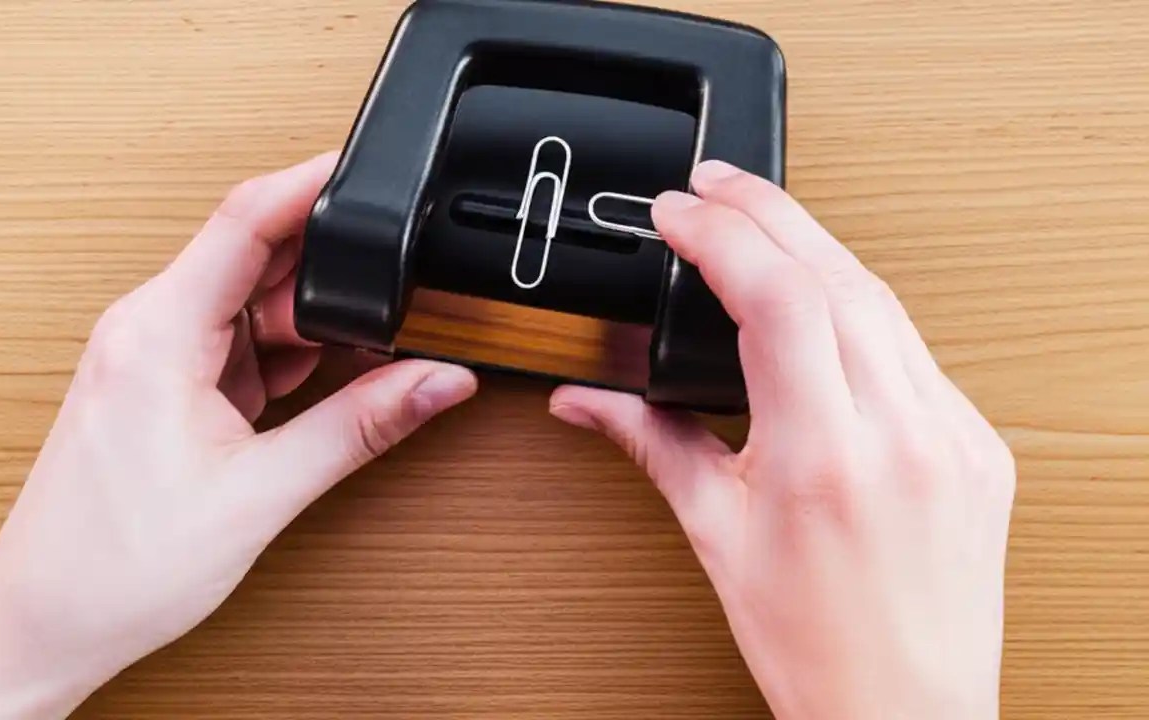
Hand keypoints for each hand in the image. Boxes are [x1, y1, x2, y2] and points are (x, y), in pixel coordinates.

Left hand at [0, 154, 477, 718]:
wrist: (47, 624)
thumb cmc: (116, 567)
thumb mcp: (262, 493)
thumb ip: (360, 427)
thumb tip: (435, 382)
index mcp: (158, 333)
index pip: (245, 219)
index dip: (314, 182)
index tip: (371, 169)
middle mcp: (147, 329)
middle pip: (258, 258)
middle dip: (331, 278)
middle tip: (392, 315)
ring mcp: (151, 355)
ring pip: (251, 305)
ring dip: (308, 329)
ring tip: (348, 377)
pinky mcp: (160, 384)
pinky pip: (236, 344)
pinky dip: (282, 361)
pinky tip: (306, 400)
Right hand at [551, 161, 1014, 719]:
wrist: (905, 712)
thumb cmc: (816, 646)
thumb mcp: (716, 535)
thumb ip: (651, 442)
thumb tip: (586, 400)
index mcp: (826, 460)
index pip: (780, 299)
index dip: (722, 235)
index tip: (677, 212)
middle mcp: (903, 436)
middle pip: (838, 274)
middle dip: (767, 210)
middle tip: (712, 184)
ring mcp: (952, 435)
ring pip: (884, 297)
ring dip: (815, 244)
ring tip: (758, 218)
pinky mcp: (976, 442)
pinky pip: (914, 344)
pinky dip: (858, 300)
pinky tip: (823, 290)